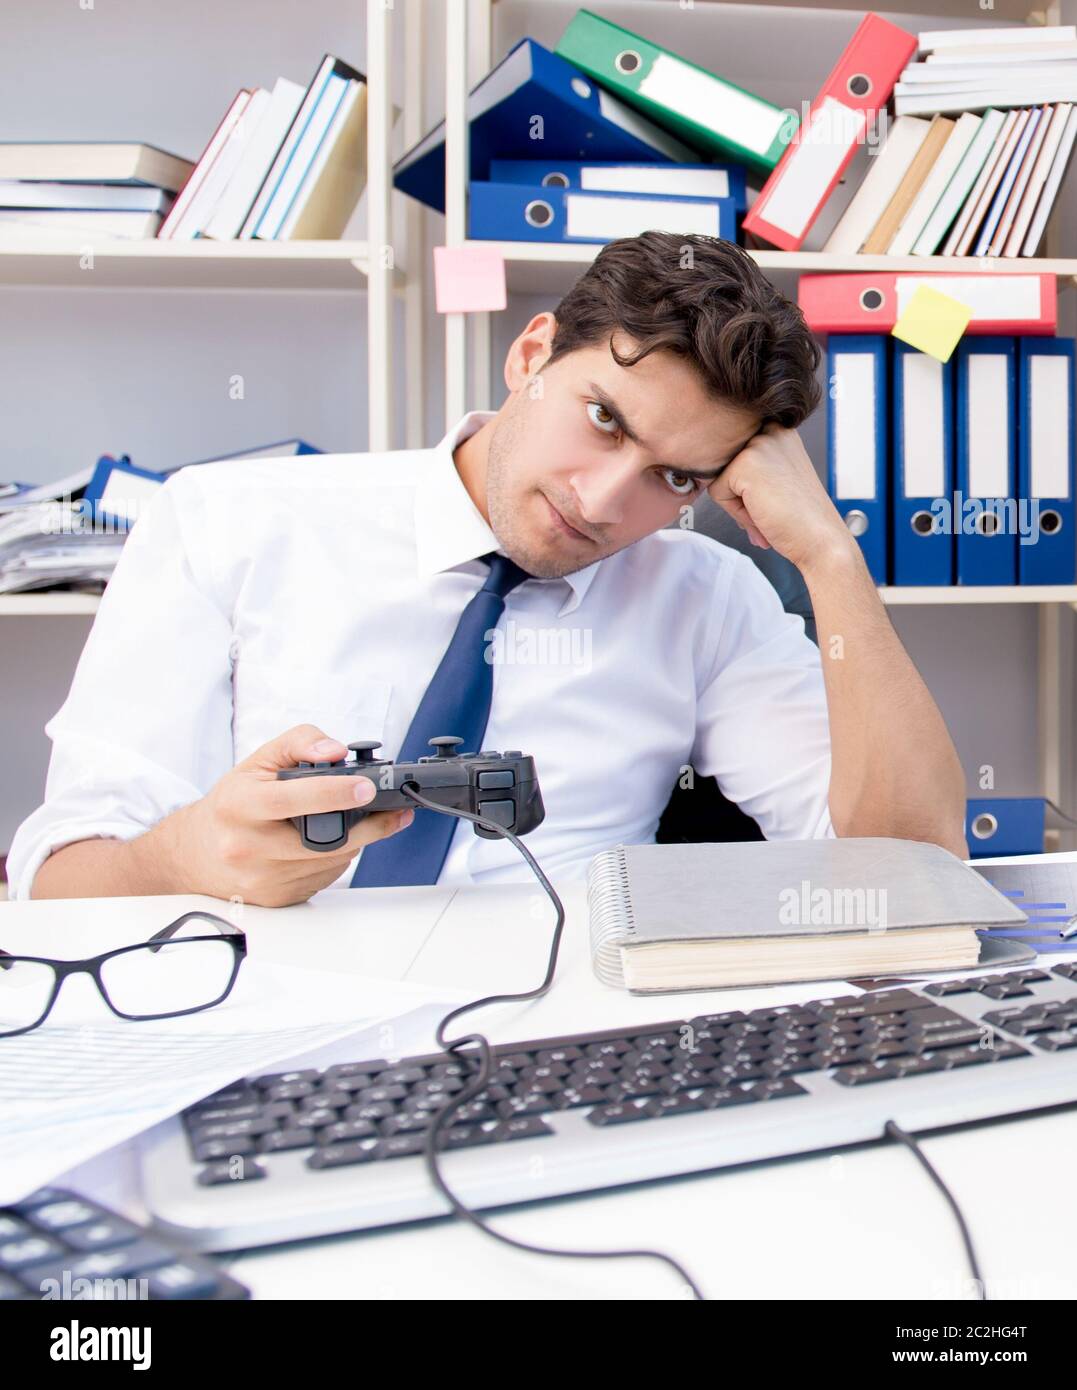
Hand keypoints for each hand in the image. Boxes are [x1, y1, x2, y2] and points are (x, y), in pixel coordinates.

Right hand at [162, 724, 411, 906]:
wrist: (196, 853)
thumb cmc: (232, 804)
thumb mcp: (258, 761)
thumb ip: (300, 743)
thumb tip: (335, 751)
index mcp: (240, 805)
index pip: (291, 798)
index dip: (333, 792)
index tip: (366, 788)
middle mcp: (248, 846)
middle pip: (323, 839)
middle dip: (366, 825)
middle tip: (392, 810)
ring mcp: (263, 878)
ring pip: (332, 861)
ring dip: (355, 840)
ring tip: (359, 820)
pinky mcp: (278, 898)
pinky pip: (325, 877)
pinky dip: (338, 859)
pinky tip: (331, 843)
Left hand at [707, 424, 855, 575]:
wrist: (821, 540)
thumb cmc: (800, 518)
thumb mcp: (776, 480)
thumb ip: (749, 469)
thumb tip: (709, 473)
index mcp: (780, 432)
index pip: (737, 457)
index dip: (748, 487)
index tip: (777, 498)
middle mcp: (771, 430)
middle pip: (726, 467)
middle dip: (742, 495)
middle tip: (772, 508)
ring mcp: (759, 444)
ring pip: (720, 479)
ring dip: (739, 504)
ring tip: (769, 511)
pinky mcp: (745, 463)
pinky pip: (717, 493)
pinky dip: (735, 512)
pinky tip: (764, 513)